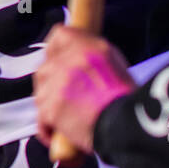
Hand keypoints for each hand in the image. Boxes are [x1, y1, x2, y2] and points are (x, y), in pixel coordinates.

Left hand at [33, 25, 135, 154]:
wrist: (128, 126)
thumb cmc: (126, 98)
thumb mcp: (114, 63)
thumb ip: (90, 54)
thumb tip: (73, 55)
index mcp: (87, 47)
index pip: (59, 34)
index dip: (57, 48)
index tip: (59, 58)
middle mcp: (67, 62)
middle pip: (46, 65)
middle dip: (53, 79)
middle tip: (69, 95)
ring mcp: (55, 85)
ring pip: (41, 90)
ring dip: (51, 102)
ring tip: (69, 115)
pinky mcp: (48, 108)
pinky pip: (41, 118)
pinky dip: (48, 127)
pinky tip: (60, 133)